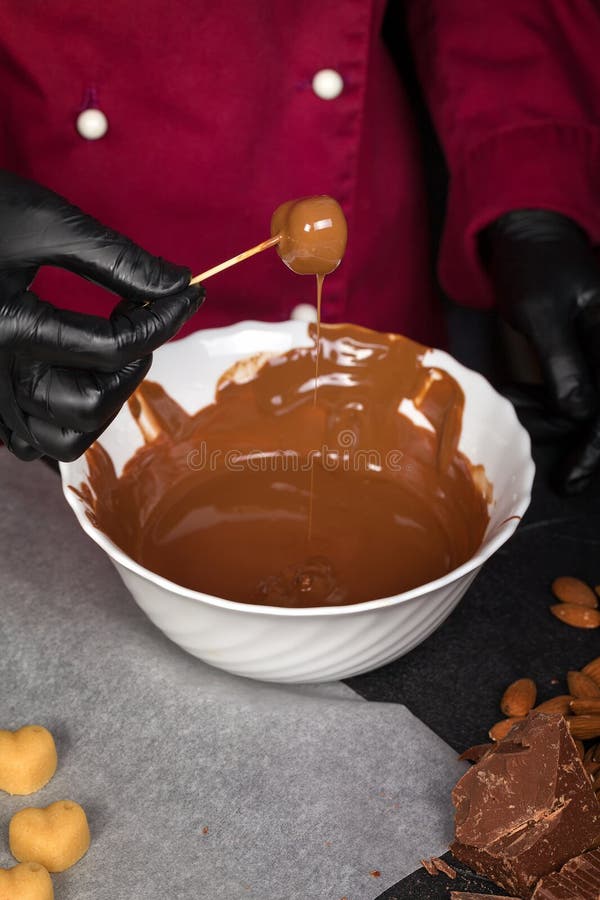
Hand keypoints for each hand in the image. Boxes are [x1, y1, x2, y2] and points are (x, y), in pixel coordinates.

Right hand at [0, 170, 203, 461]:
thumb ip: (115, 258)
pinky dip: (61, 418)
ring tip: (107, 352)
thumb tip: (177, 283)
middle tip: (135, 318)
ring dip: (101, 402)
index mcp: (8, 328)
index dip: (164, 318)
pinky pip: (29, 439)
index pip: (117, 347)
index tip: (186, 293)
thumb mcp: (42, 220)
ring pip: (62, 440)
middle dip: (131, 365)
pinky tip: (71, 373)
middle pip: (92, 405)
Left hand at [481, 209, 599, 493]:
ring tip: (515, 418)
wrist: (529, 237)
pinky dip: (548, 404)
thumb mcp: (542, 312)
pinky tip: (518, 403)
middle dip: (580, 445)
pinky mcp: (587, 356)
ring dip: (552, 422)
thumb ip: (564, 361)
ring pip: (588, 406)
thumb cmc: (534, 267)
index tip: (573, 476)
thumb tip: (579, 413)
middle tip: (557, 477)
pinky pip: (575, 392)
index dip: (596, 446)